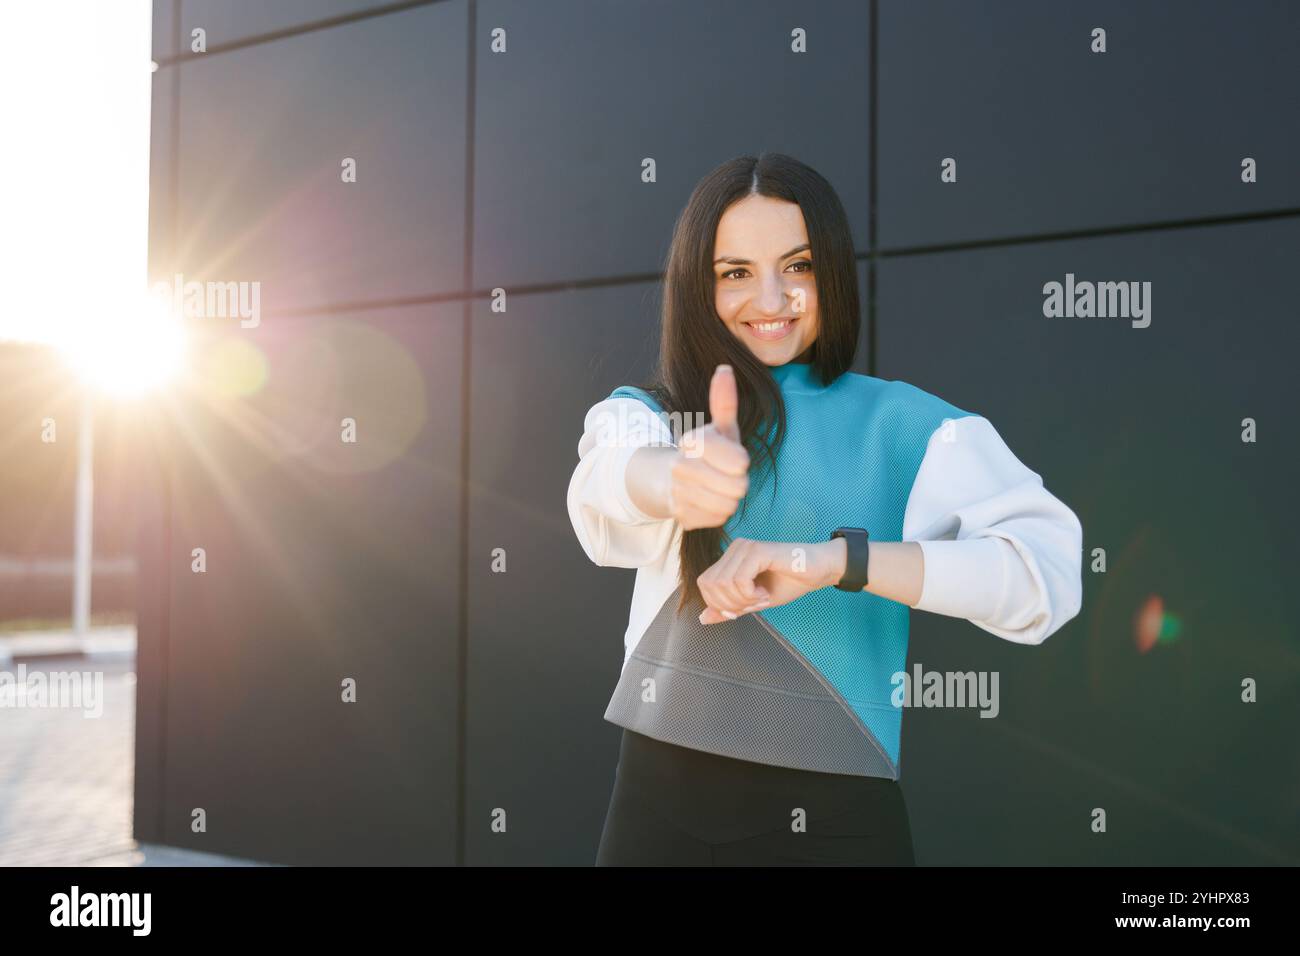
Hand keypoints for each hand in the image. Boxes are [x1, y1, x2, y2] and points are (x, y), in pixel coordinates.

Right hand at [665, 365, 750, 530]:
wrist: (671, 479)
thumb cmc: (707, 452)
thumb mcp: (720, 428)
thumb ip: (724, 401)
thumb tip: (725, 368)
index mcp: (693, 442)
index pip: (740, 462)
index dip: (740, 461)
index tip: (731, 458)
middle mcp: (680, 467)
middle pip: (737, 487)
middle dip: (737, 482)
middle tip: (726, 475)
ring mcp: (678, 494)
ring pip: (728, 505)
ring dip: (729, 499)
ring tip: (717, 488)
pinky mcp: (681, 517)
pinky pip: (717, 520)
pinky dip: (717, 513)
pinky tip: (707, 501)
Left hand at [697, 538, 847, 624]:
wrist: (818, 571)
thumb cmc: (788, 582)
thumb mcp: (753, 602)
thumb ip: (729, 608)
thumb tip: (703, 618)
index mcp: (730, 558)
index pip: (704, 584)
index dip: (719, 604)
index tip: (743, 609)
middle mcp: (735, 548)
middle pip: (710, 585)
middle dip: (730, 604)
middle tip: (753, 604)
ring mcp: (745, 547)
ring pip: (723, 583)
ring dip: (743, 600)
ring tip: (762, 597)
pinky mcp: (757, 550)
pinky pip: (739, 580)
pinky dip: (750, 594)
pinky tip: (765, 593)